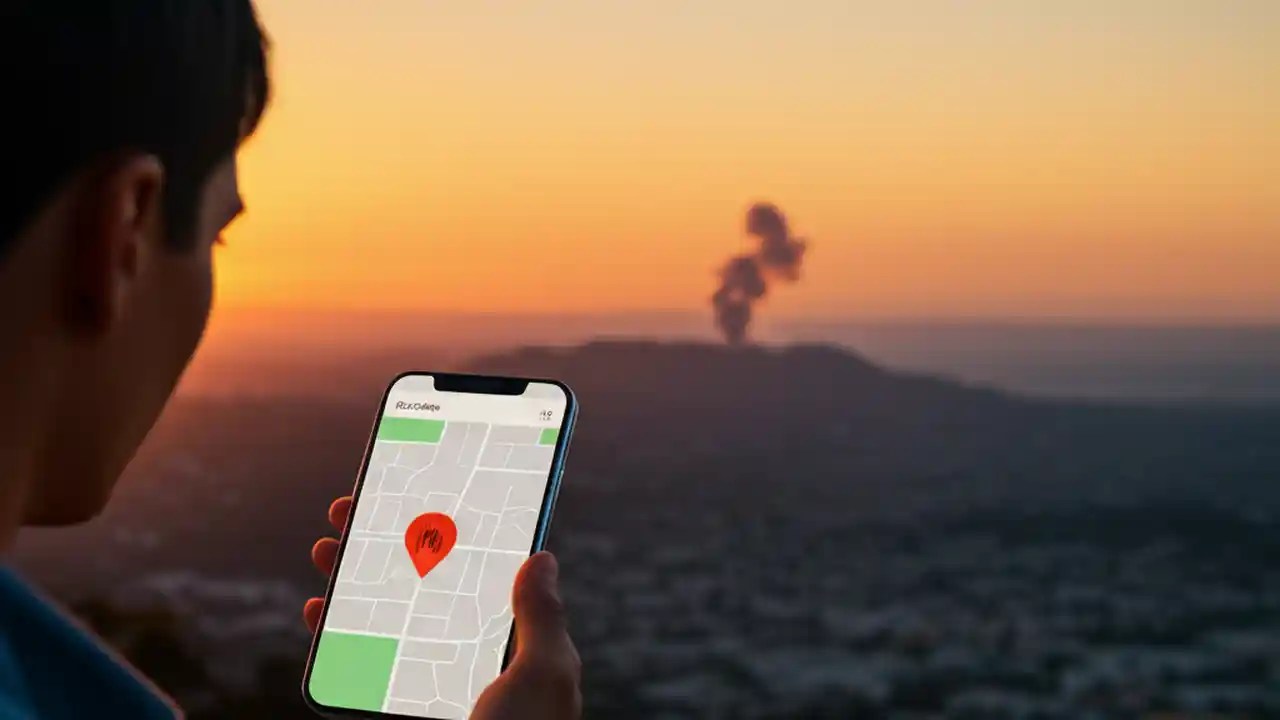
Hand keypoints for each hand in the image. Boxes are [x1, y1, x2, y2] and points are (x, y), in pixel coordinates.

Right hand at [306, 497, 581, 719]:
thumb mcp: (545, 680)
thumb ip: (542, 620)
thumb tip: (542, 555)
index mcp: (510, 648)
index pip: (479, 575)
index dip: (451, 532)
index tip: (421, 492)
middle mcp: (465, 660)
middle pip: (422, 586)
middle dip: (385, 542)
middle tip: (354, 508)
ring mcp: (425, 685)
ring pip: (384, 617)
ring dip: (352, 577)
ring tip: (327, 546)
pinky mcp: (391, 706)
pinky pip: (358, 664)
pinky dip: (335, 633)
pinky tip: (319, 611)